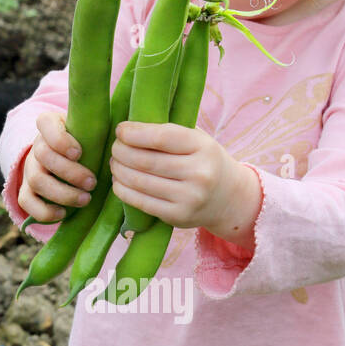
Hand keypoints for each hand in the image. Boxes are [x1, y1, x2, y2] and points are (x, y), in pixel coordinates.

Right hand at [17, 109, 97, 222]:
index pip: (45, 123)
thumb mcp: (90, 132)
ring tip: (85, 200)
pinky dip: (44, 211)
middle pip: (43, 155)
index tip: (79, 153)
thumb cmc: (86, 144)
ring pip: (36, 180)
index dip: (60, 139)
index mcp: (49, 125)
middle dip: (70, 172)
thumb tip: (121, 142)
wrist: (68, 162)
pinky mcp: (26, 190)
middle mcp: (36, 145)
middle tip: (92, 183)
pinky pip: (26, 201)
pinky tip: (63, 214)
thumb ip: (98, 132)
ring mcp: (29, 168)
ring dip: (63, 193)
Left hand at [110, 121, 258, 240]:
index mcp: (203, 147)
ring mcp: (189, 198)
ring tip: (115, 163)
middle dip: (122, 152)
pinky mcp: (178, 216)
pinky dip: (124, 190)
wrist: (229, 197)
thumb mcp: (197, 140)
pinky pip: (142, 202)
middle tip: (115, 148)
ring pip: (140, 182)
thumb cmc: (204, 161)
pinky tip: (119, 182)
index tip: (120, 131)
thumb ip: (168, 133)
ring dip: (119, 171)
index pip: (161, 137)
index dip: (134, 134)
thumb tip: (126, 129)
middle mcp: (198, 173)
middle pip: (146, 161)